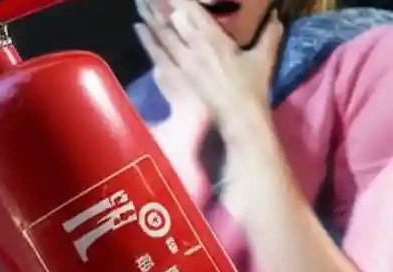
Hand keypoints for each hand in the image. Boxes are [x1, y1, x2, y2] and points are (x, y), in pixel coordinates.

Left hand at [134, 0, 282, 134]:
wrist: (237, 116)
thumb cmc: (251, 87)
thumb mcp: (263, 57)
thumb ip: (270, 34)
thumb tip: (276, 16)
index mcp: (215, 39)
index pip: (194, 12)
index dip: (181, 0)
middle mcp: (195, 46)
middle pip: (173, 19)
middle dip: (160, 3)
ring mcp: (183, 61)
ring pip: (162, 33)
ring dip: (150, 16)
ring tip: (139, 1)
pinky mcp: (176, 75)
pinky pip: (157, 52)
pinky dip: (147, 38)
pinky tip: (138, 26)